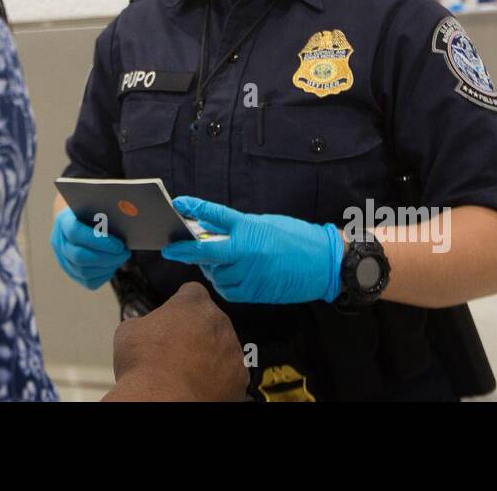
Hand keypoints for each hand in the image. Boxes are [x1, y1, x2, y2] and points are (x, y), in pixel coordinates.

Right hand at [50, 206, 129, 289]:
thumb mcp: (97, 205)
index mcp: (63, 221)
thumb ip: (107, 214)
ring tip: (122, 258)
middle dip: (106, 257)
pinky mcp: (71, 272)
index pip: (75, 233)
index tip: (119, 244)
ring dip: (108, 267)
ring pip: (84, 272)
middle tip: (124, 253)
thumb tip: (129, 224)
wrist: (78, 217)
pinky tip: (114, 265)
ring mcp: (63, 259)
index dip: (99, 241)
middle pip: (79, 256)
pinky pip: (88, 281)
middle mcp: (59, 242)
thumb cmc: (93, 209)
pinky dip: (105, 275)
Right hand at [107, 282, 247, 400]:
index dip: (180, 304)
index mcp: (193, 303)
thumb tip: (144, 328)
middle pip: (210, 319)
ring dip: (210, 353)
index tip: (173, 316)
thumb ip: (145, 321)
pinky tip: (199, 384)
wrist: (161, 400)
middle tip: (175, 348)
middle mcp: (219, 322)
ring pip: (223, 346)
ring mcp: (233, 350)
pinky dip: (219, 378)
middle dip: (196, 331)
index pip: (192, 292)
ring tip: (186, 370)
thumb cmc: (144, 365)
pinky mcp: (240, 378)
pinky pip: (231, 373)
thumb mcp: (129, 330)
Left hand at [160, 196, 345, 303]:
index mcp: (249, 229)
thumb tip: (211, 229)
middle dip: (185, 251)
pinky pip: (228, 290)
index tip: (179, 204)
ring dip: (210, 268)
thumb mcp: (265, 224)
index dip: (195, 209)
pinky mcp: (255, 292)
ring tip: (215, 262)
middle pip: (206, 252)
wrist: (324, 264)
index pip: (215, 216)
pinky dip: (223, 283)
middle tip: (171, 249)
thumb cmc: (296, 239)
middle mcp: (246, 252)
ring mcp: (250, 274)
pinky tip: (227, 276)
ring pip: (216, 274)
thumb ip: (238, 228)